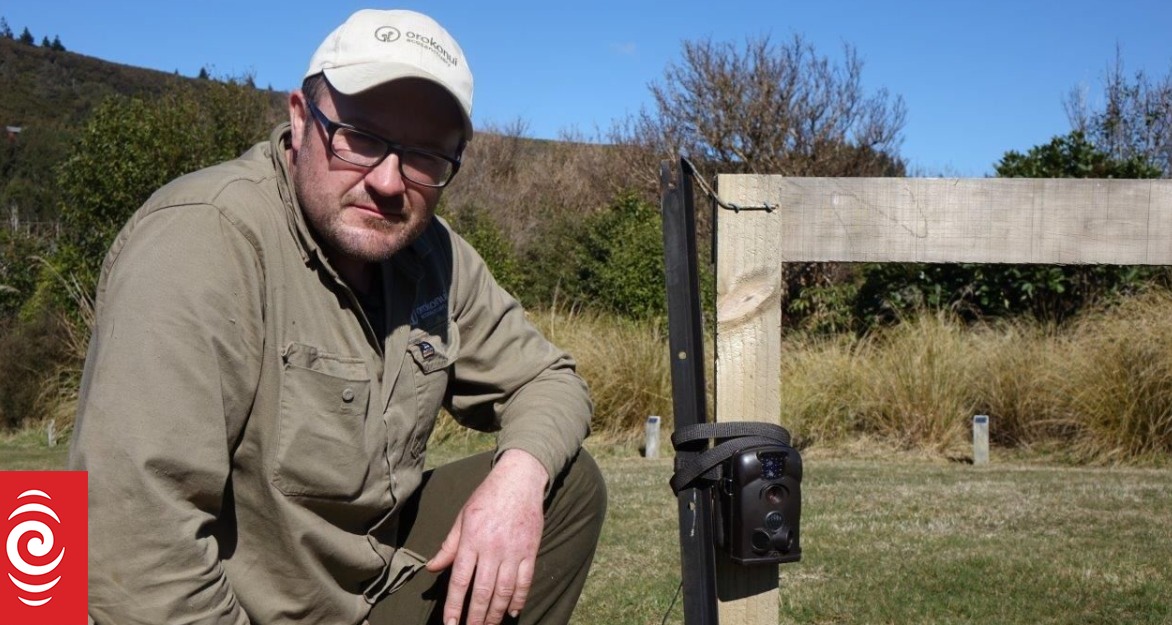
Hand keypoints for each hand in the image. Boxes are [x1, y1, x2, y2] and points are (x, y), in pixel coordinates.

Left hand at [426, 449, 548, 624]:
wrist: (520, 480)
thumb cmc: (487, 497)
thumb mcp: (462, 517)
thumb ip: (448, 546)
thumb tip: (431, 568)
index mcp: (471, 540)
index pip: (460, 580)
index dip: (455, 606)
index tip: (451, 624)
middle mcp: (492, 548)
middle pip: (483, 591)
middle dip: (476, 616)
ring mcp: (514, 551)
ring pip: (505, 590)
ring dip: (496, 613)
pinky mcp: (530, 550)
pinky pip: (525, 581)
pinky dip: (519, 599)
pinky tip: (513, 612)